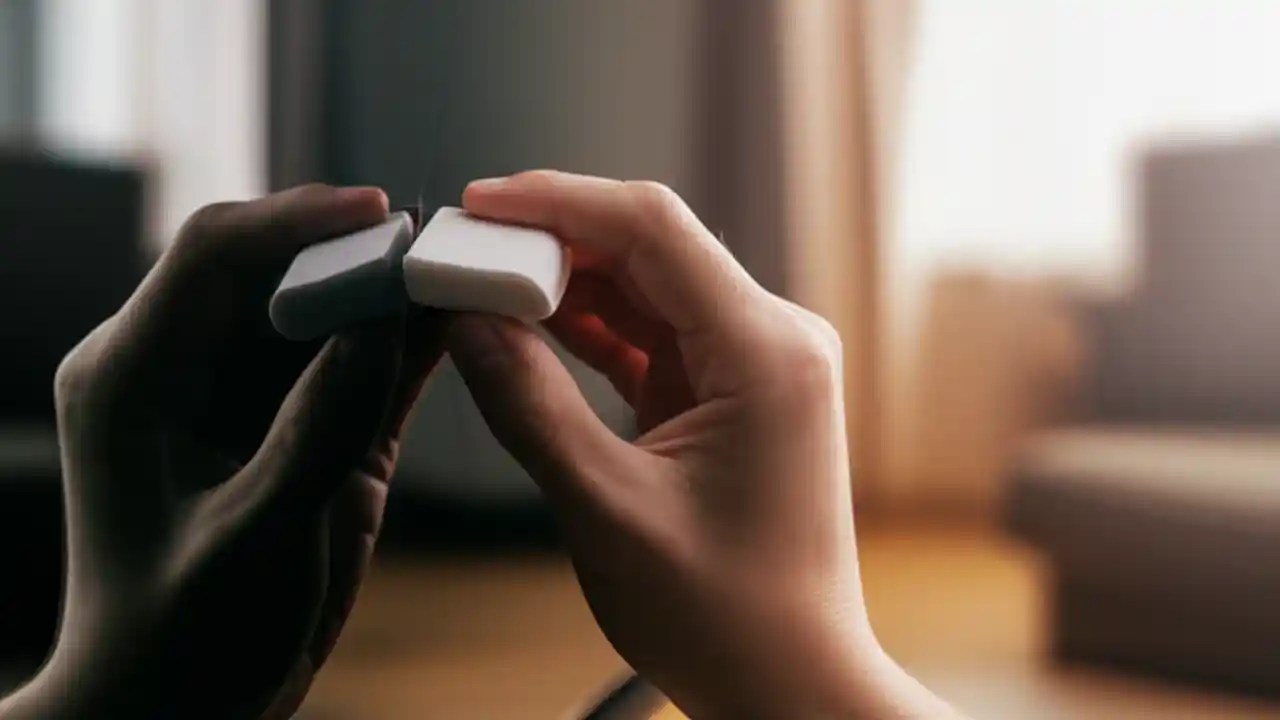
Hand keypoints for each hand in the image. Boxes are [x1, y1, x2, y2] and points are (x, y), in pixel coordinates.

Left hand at [0, 186, 448, 718]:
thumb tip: (386, 321)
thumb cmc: (187, 640)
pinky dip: (403, 346)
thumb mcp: (255, 536)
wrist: (179, 711)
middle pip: (278, 269)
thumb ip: (321, 426)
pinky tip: (456, 327)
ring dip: (393, 294)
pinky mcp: (302, 430)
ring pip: (325, 313)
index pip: (215, 252)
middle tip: (444, 245)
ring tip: (468, 276)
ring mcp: (248, 399)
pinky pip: (354, 365)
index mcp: (136, 375)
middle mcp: (187, 369)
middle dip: (359, 250)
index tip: (383, 212)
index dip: (300, 217)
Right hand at [448, 172, 959, 718]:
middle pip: (648, 249)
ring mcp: (755, 363)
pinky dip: (590, 328)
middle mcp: (773, 339)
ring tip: (477, 287)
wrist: (790, 680)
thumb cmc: (721, 614)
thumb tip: (467, 324)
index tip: (477, 204)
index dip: (559, 202)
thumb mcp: (607, 510)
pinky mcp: (731, 391)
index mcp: (764, 352)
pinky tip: (525, 325)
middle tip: (461, 252)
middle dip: (551, 242)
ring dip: (564, 285)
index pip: (653, 230)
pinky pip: (652, 335)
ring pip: (645, 288)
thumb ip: (531, 406)